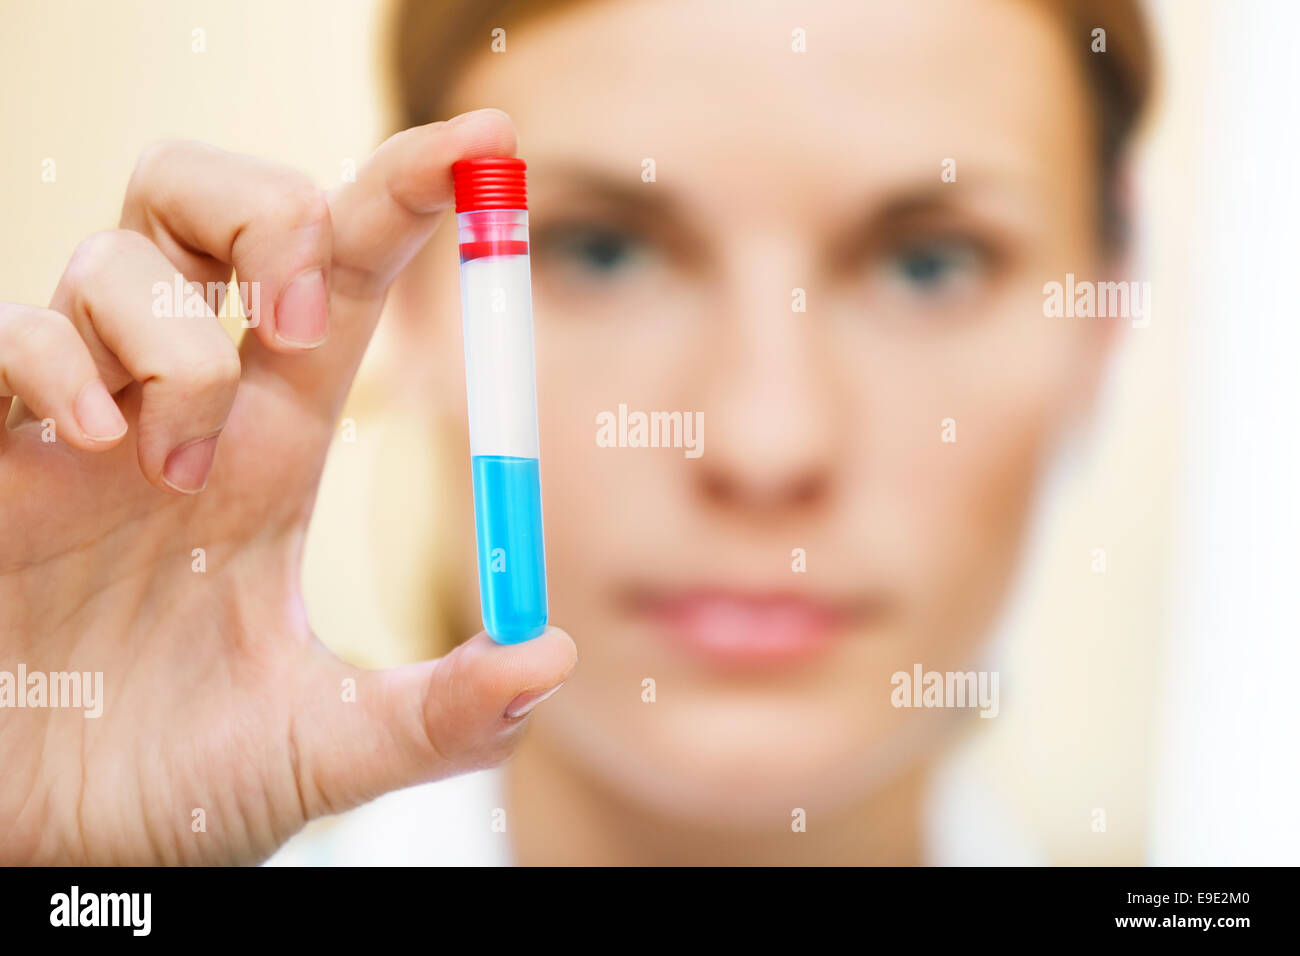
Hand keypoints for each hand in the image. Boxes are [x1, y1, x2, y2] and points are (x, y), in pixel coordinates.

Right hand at [0, 109, 575, 863]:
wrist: (37, 843)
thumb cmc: (174, 785)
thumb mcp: (326, 749)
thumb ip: (437, 714)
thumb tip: (549, 658)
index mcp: (276, 447)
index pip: (349, 279)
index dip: (410, 196)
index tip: (487, 143)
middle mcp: (184, 408)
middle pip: (223, 204)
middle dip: (277, 212)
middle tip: (307, 321)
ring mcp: (78, 420)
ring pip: (118, 253)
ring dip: (175, 336)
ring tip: (178, 462)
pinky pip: (9, 334)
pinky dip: (61, 362)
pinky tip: (96, 443)